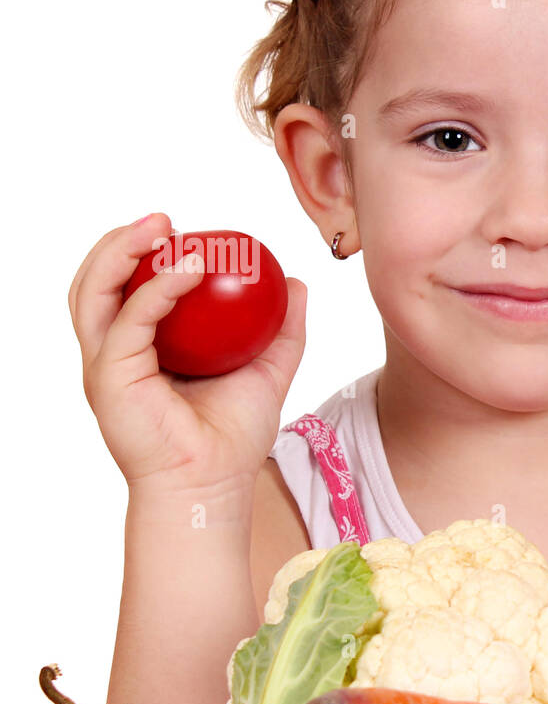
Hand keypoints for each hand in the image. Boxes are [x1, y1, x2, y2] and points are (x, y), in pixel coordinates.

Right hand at [69, 212, 307, 496]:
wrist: (216, 483)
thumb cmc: (234, 437)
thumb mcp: (269, 369)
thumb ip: (283, 328)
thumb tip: (298, 283)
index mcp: (142, 348)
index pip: (129, 287)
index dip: (146, 253)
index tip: (186, 231)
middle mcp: (115, 352)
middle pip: (98, 281)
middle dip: (123, 242)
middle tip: (166, 220)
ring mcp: (106, 364)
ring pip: (94, 291)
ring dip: (122, 251)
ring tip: (162, 227)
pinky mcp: (108, 377)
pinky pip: (130, 320)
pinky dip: (156, 289)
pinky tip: (189, 268)